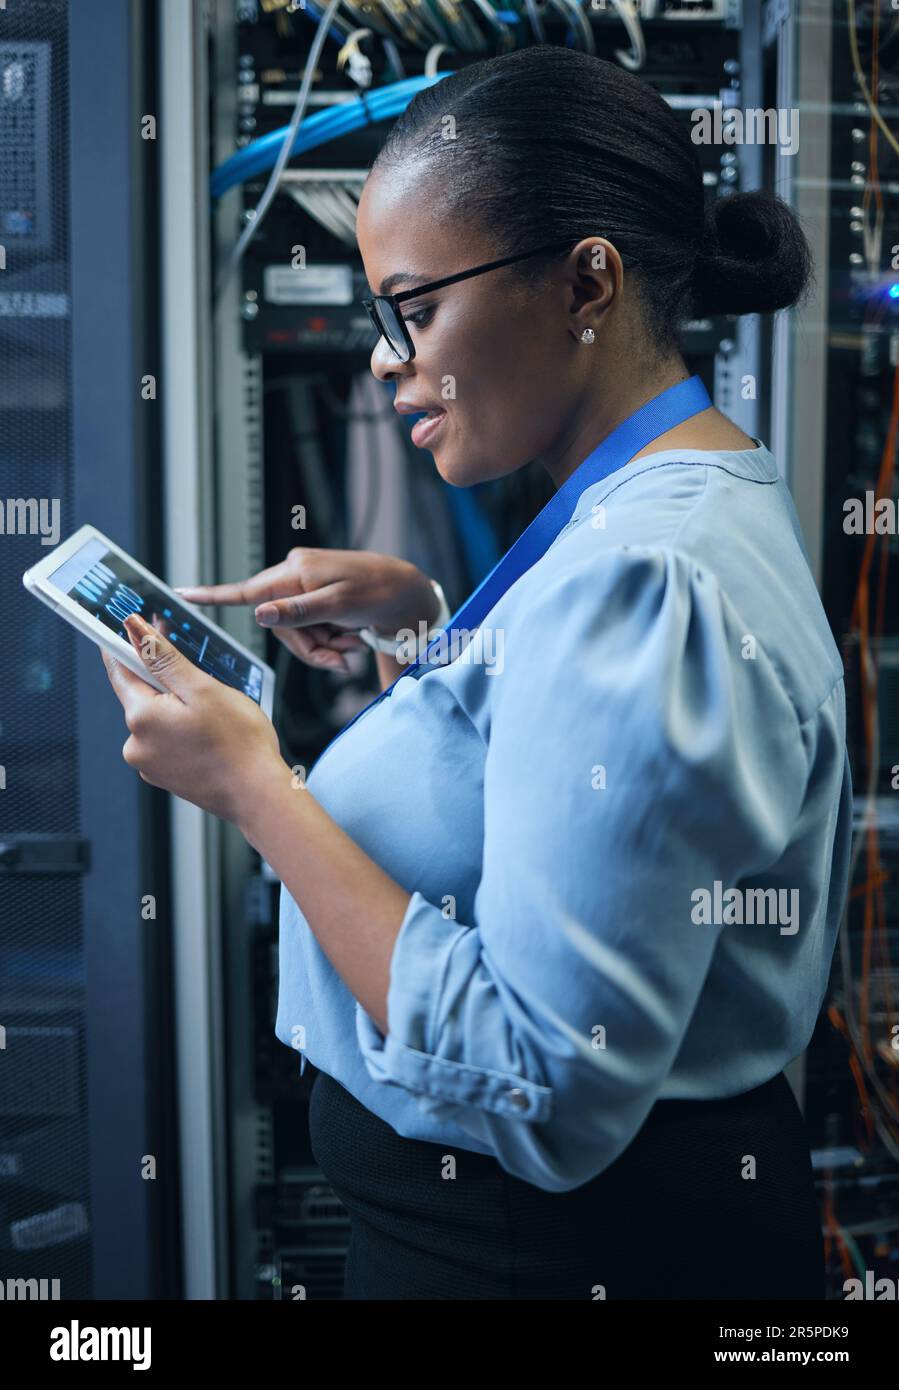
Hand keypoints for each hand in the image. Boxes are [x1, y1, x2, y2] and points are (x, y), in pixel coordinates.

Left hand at [101, 612, 283, 824]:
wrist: (258, 796)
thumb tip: (134, 630)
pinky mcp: (164, 776)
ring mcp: (149, 763)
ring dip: (178, 708)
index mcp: (142, 717)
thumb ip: (163, 657)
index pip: (120, 670)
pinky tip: (209, 735)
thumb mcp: (203, 688)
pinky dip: (183, 731)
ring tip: (213, 717)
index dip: (127, 646)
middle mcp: (137, 744)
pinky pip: (166, 741)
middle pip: (141, 695)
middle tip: (199, 680)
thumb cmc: (240, 745)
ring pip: (157, 719)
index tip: (132, 631)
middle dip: (165, 681)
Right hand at [174, 547, 441, 672]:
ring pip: (297, 636)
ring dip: (325, 649)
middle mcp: (295, 578)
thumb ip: (300, 611)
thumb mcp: (341, 605)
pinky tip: (352, 641)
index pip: (246, 589)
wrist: (409, 591)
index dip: (212, 596)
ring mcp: (306, 591)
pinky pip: (312, 633)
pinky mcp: (316, 603)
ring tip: (353, 645)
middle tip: (343, 655)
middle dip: (310, 648)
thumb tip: (261, 613)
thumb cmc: (379, 592)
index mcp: (295, 572)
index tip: (180, 594)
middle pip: (279, 628)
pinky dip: (331, 644)